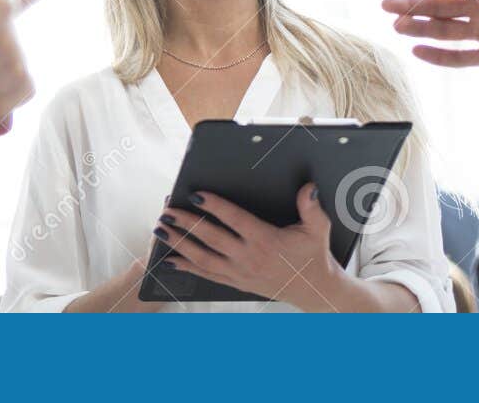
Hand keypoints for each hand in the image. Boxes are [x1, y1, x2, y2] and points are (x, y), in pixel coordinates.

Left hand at [155, 185, 341, 309]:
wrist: (314, 290)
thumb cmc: (314, 255)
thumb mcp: (317, 228)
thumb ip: (311, 207)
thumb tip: (308, 188)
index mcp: (266, 240)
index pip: (235, 219)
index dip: (215, 206)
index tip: (196, 194)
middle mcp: (249, 257)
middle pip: (212, 238)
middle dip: (186, 224)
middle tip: (167, 212)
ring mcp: (240, 272)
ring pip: (204, 258)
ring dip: (180, 244)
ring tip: (161, 231)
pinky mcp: (237, 282)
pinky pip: (208, 275)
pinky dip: (187, 268)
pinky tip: (170, 260)